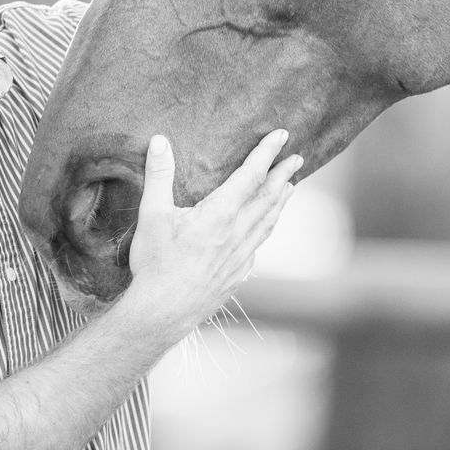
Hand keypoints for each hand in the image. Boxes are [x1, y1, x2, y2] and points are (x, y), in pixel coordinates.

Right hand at [124, 130, 301, 338]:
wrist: (164, 313)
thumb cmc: (155, 264)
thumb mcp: (151, 215)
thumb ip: (158, 175)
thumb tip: (160, 141)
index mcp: (220, 214)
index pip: (251, 175)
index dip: (267, 153)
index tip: (282, 136)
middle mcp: (238, 233)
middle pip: (268, 197)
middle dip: (283, 174)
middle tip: (298, 158)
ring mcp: (241, 256)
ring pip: (268, 221)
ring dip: (281, 201)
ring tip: (290, 187)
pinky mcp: (238, 274)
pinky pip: (259, 244)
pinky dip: (267, 227)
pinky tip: (265, 227)